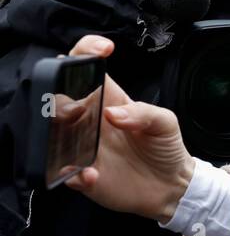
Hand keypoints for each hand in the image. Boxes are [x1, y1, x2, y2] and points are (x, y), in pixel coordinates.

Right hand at [62, 35, 196, 223]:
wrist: (171, 186)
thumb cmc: (165, 147)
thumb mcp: (165, 123)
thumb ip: (145, 113)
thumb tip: (113, 113)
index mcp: (108, 100)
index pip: (87, 69)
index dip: (87, 52)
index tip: (102, 49)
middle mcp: (88, 121)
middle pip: (58, 98)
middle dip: (59, 98)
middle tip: (77, 109)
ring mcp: (81, 147)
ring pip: (51, 134)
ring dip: (55, 136)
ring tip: (78, 143)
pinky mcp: (82, 175)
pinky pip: (64, 173)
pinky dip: (73, 174)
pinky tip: (91, 175)